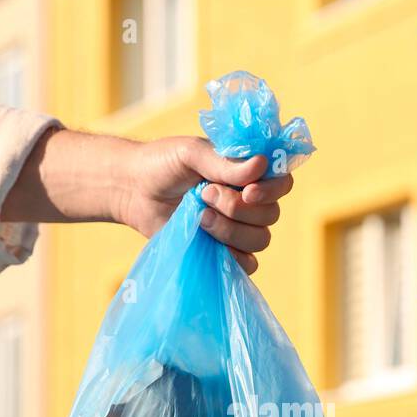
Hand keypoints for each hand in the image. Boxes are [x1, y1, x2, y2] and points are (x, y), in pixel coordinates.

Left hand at [114, 136, 294, 274]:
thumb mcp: (191, 153)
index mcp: (249, 173)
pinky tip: (207, 240)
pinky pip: (248, 263)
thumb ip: (224, 162)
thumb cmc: (163, 164)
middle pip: (271, 215)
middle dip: (238, 208)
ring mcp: (239, 228)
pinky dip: (233, 255)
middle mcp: (250, 201)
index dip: (272, 189)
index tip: (248, 190)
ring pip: (260, 239)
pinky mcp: (225, 252)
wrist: (134, 191)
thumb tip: (261, 165)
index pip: (282, 183)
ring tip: (199, 216)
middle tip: (206, 195)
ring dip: (231, 230)